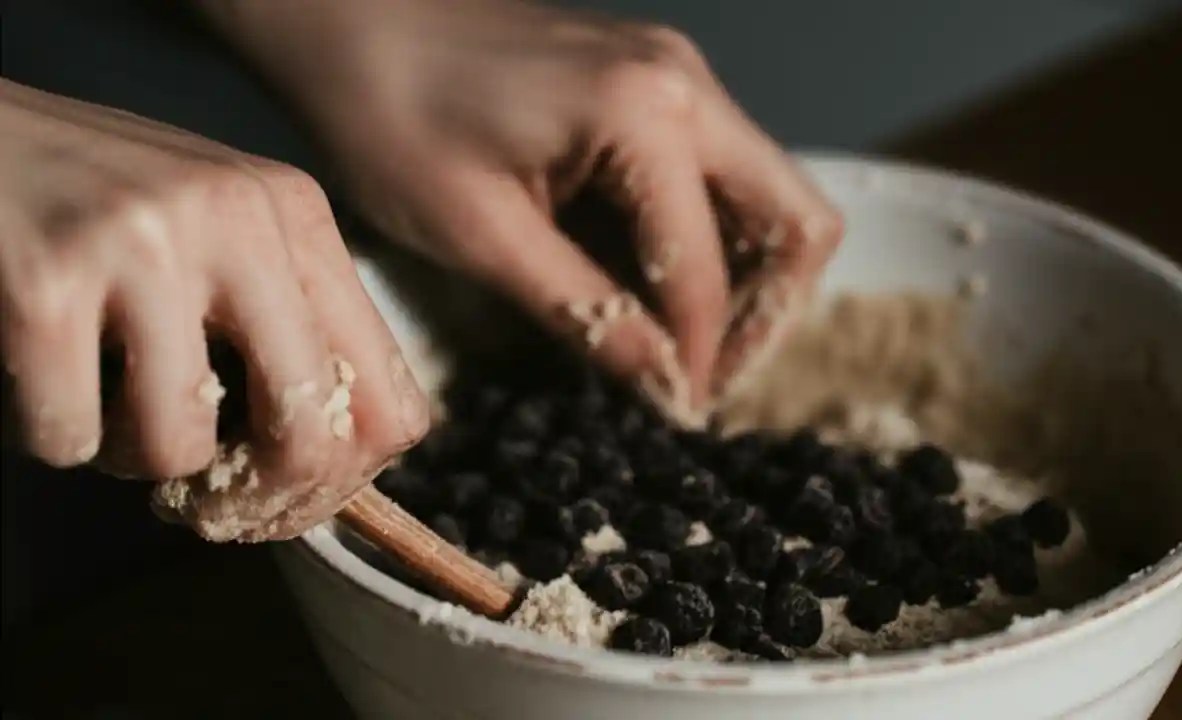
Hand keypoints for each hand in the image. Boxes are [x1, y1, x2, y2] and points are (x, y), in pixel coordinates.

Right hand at [0, 79, 429, 540]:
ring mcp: (142, 244)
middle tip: (209, 505)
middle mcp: (237, 219)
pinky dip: (52, 436)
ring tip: (108, 413)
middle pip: (314, 434)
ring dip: (136, 464)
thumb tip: (342, 462)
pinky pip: (71, 437)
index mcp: (296, 215)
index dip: (346, 480)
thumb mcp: (224, 232)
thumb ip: (289, 322)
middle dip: (260, 501)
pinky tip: (41, 378)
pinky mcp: (45, 282)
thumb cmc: (103, 201)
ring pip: (181, 447)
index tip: (290, 496)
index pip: (395, 400)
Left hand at [204, 0, 842, 420]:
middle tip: (703, 378)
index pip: (708, 272)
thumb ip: (587, 316)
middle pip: (799, 221)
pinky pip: (724, 176)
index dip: (698, 359)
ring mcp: (680, 77)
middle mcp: (688, 86)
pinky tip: (652, 284)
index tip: (674, 413)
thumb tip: (668, 390)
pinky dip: (710, 241)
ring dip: (747, 280)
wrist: (348, 17)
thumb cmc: (390, 118)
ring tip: (680, 343)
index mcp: (646, 115)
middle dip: (764, 315)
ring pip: (773, 197)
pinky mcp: (659, 82)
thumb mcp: (483, 237)